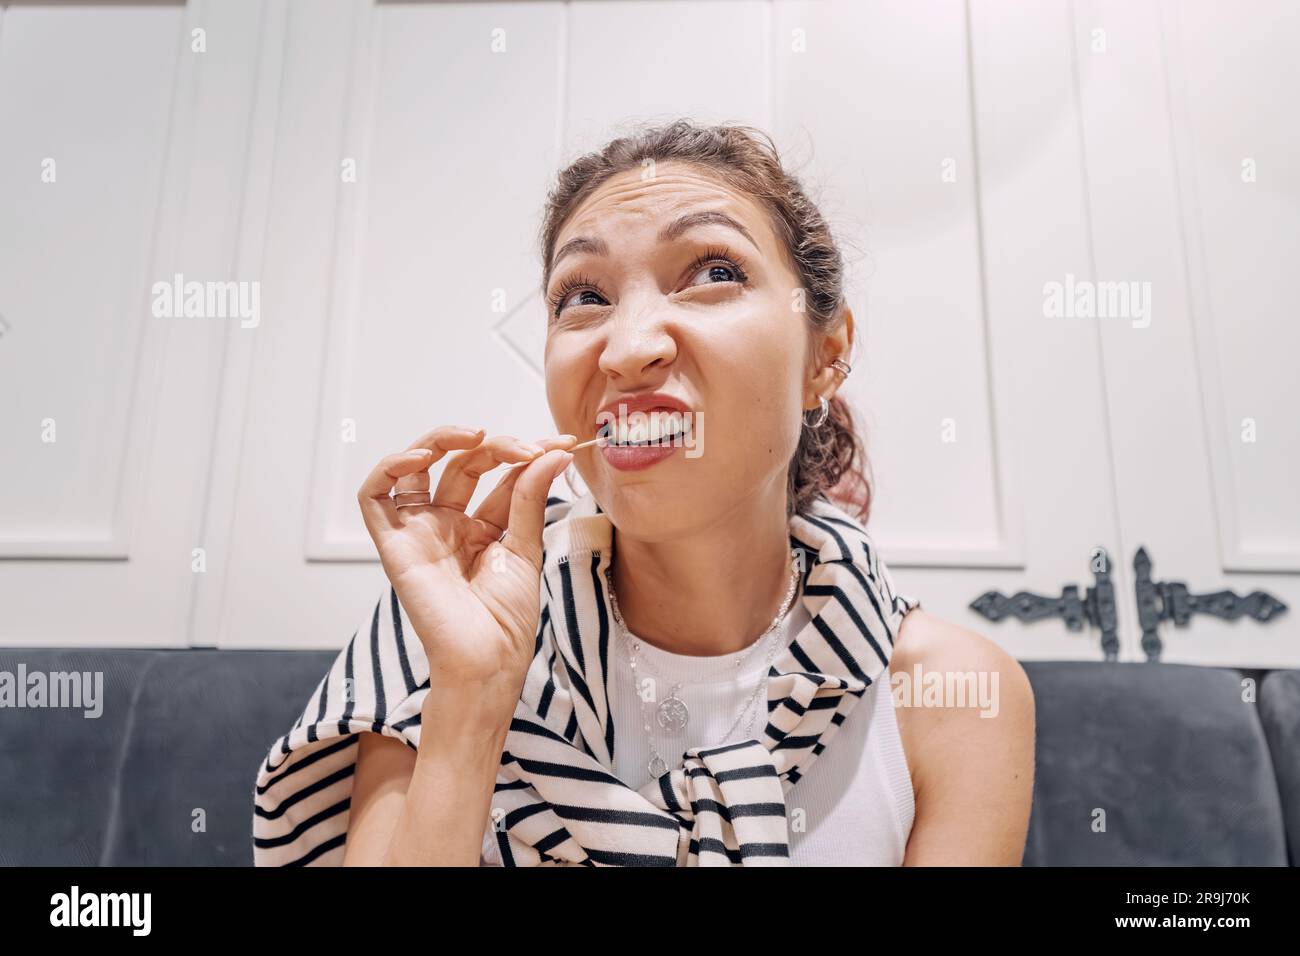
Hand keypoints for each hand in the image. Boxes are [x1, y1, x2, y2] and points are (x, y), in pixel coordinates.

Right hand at [357, 426, 576, 726]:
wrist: (488, 659)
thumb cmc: (507, 620)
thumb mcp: (526, 548)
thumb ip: (530, 497)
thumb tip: (552, 452)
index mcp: (481, 528)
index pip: (500, 476)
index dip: (527, 455)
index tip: (562, 445)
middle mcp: (447, 525)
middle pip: (462, 464)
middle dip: (496, 446)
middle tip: (528, 447)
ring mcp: (419, 532)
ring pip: (415, 468)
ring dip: (441, 441)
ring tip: (476, 435)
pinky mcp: (393, 545)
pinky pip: (374, 496)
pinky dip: (390, 467)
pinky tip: (422, 457)